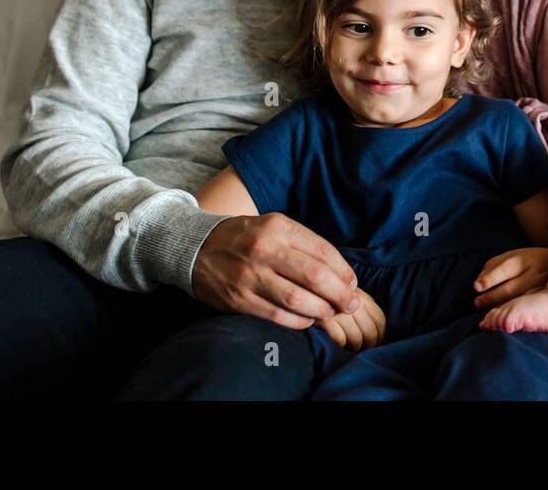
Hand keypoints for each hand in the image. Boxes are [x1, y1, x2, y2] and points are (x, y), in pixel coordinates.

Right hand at [190, 213, 360, 328]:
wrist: (195, 248)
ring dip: (322, 310)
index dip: (344, 271)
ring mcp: (250, 275)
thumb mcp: (272, 227)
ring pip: (298, 299)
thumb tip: (341, 273)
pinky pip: (277, 315)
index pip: (323, 251)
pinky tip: (308, 320)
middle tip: (351, 304)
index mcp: (278, 227)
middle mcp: (264, 249)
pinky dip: (299, 321)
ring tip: (331, 313)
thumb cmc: (244, 238)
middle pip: (315, 276)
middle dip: (340, 294)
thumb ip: (303, 245)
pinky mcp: (239, 299)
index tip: (352, 283)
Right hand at [315, 287, 386, 351]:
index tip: (378, 343)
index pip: (380, 320)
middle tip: (366, 350)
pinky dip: (342, 344)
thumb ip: (365, 305)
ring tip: (352, 348)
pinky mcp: (324, 319)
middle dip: (370, 345)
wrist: (306, 289)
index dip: (382, 335)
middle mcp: (353, 303)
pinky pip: (339, 339)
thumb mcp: (352, 294)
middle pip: (370, 332)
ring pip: (356, 337)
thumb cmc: (333, 295)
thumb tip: (380, 327)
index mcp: (362, 297)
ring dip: (356, 347)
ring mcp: (339, 311)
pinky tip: (340, 344)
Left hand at [473, 247, 547, 307]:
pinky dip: (514, 314)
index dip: (490, 279)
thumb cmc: (529, 260)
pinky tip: (504, 317)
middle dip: (491, 298)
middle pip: (510, 289)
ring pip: (519, 302)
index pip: (505, 269)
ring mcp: (544, 288)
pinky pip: (528, 310)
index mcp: (526, 259)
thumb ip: (494, 266)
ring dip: (501, 308)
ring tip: (488, 313)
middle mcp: (536, 273)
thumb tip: (479, 283)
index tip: (476, 287)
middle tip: (477, 303)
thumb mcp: (513, 255)